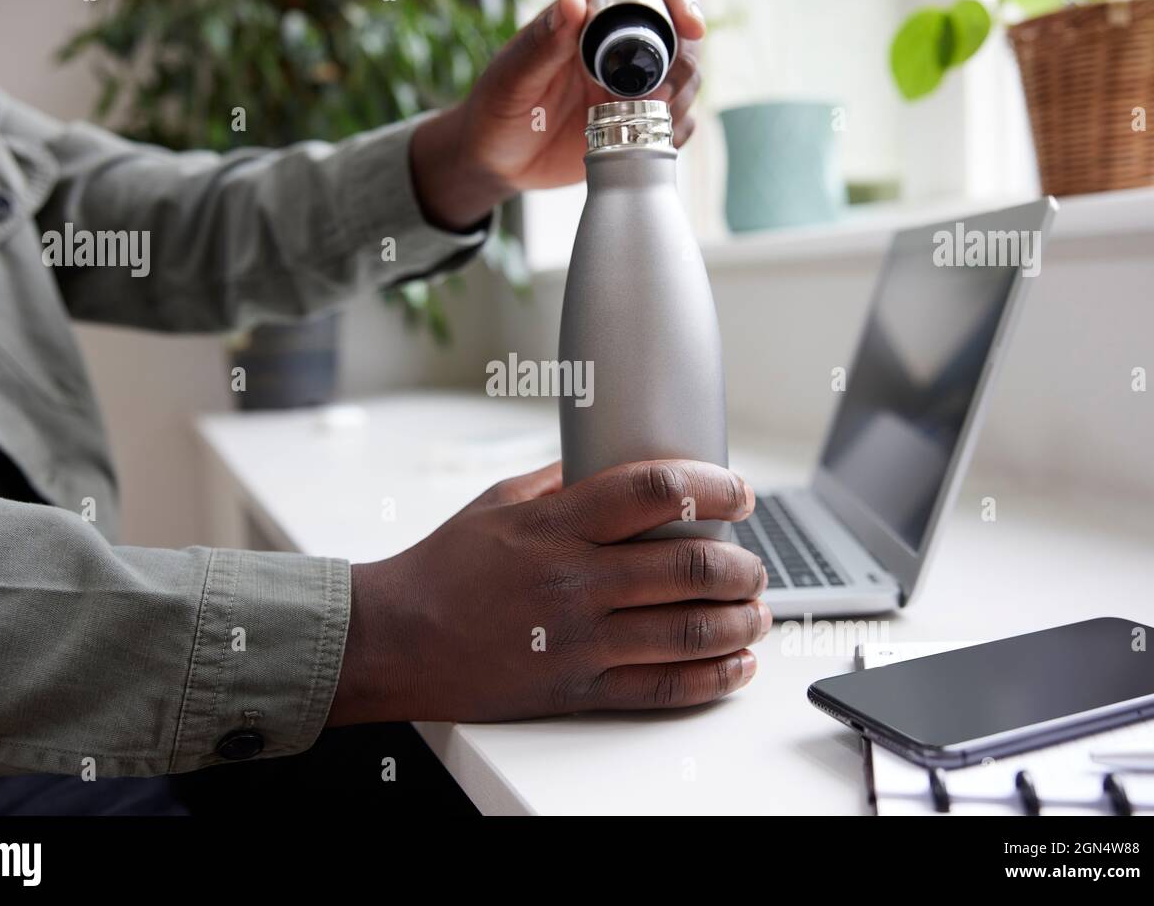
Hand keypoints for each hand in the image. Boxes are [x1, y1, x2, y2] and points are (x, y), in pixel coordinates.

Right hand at [328, 459, 769, 725]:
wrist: (395, 639)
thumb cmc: (445, 566)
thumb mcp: (499, 501)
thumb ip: (563, 481)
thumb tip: (622, 463)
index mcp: (557, 524)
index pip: (656, 493)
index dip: (715, 488)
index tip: (740, 492)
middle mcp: (574, 581)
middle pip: (689, 565)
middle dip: (742, 565)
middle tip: (753, 563)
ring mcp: (578, 641)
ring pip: (689, 630)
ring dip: (741, 619)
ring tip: (757, 610)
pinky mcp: (577, 690)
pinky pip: (664, 687)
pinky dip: (715, 676)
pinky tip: (739, 663)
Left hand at [410, 0, 705, 229]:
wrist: (494, 161)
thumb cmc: (495, 111)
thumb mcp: (514, 78)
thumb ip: (544, 42)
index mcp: (586, 17)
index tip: (692, 25)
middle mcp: (613, 46)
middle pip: (675, 32)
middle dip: (684, 59)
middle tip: (665, 95)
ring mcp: (627, 84)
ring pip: (683, 75)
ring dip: (684, 96)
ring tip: (654, 119)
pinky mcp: (633, 121)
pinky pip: (673, 120)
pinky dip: (676, 129)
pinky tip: (654, 140)